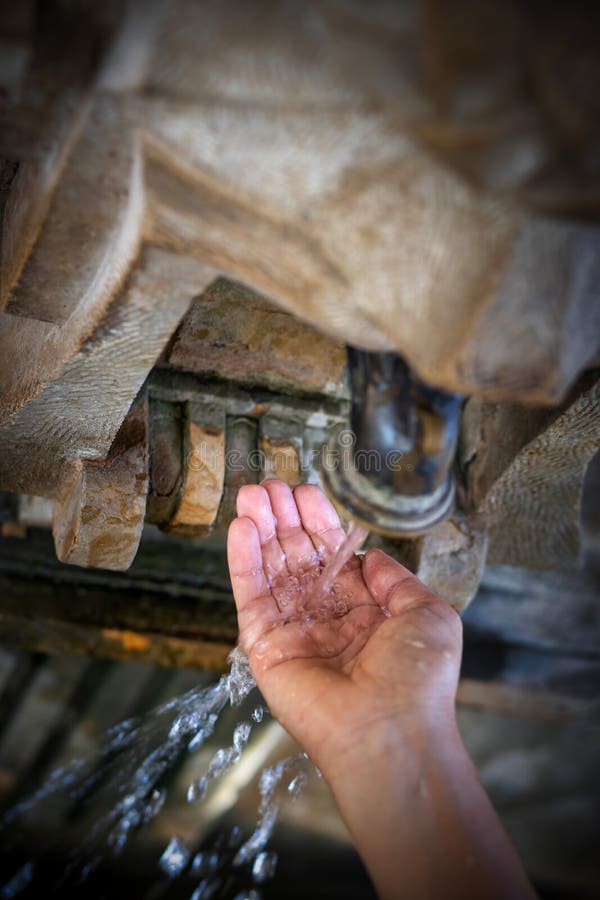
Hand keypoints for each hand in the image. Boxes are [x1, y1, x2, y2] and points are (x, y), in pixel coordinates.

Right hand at [227, 479, 461, 768]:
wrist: (391, 731)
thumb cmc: (418, 679)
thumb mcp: (428, 613)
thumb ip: (396, 579)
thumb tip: (371, 556)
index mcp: (365, 612)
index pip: (335, 556)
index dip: (320, 522)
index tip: (307, 491)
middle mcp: (328, 619)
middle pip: (298, 558)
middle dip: (285, 519)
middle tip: (271, 484)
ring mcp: (295, 633)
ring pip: (272, 570)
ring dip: (261, 530)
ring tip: (252, 493)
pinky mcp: (266, 648)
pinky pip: (251, 596)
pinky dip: (244, 561)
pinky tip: (242, 528)